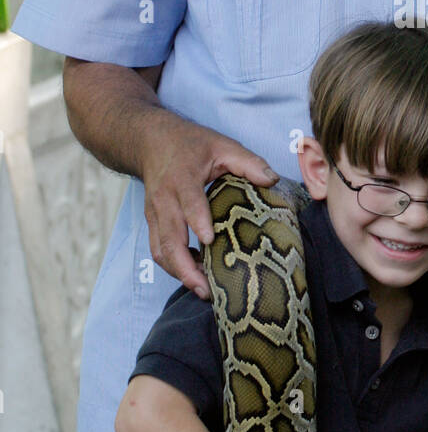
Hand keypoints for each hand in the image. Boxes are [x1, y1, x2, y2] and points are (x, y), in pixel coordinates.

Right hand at [138, 109, 278, 297]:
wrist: (150, 141)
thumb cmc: (190, 144)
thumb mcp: (222, 145)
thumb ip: (248, 162)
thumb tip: (272, 179)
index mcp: (182, 178)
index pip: (189, 202)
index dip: (197, 221)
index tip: (209, 240)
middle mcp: (164, 199)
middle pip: (168, 238)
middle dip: (185, 266)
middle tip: (206, 288)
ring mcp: (155, 214)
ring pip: (160, 250)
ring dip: (179, 273)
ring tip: (203, 290)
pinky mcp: (152, 223)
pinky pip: (158, 250)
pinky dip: (174, 267)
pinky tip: (195, 275)